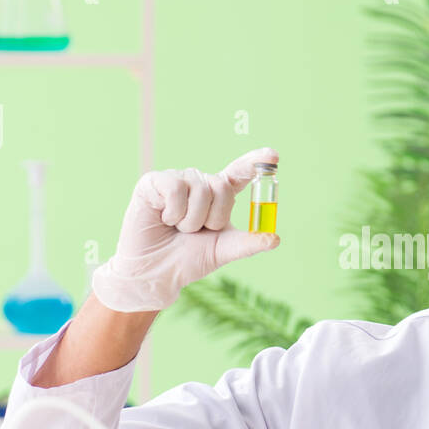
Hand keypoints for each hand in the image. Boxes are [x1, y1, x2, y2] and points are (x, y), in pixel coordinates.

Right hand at [91, 148, 279, 312]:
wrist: (155, 273)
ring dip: (190, 220)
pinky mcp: (153, 181)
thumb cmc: (188, 260)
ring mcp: (176, 179)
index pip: (239, 174)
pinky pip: (175, 189)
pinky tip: (163, 218)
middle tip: (195, 232)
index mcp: (217, 195)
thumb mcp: (222, 251)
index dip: (255, 162)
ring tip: (177, 227)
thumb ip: (248, 243)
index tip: (273, 155)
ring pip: (200, 190)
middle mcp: (199, 183)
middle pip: (222, 187)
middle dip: (213, 218)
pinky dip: (172, 212)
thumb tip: (274, 239)